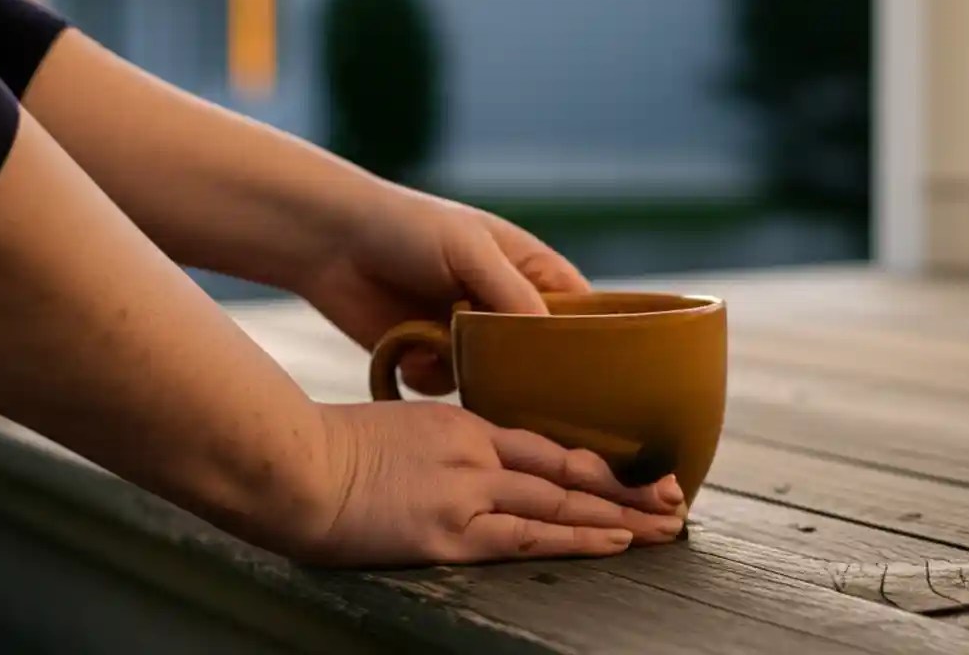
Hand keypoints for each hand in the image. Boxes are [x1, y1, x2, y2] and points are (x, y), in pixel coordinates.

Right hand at [297, 401, 685, 566]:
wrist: (292, 466)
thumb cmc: (330, 451)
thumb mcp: (398, 432)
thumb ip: (439, 447)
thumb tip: (458, 465)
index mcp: (463, 425)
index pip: (547, 445)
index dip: (595, 462)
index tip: (633, 473)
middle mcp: (476, 452)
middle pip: (569, 470)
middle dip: (627, 488)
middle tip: (676, 498)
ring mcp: (466, 490)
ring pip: (562, 502)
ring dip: (619, 516)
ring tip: (664, 528)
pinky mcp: (450, 531)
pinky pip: (528, 535)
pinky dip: (577, 537)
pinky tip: (613, 541)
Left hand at [301, 185, 589, 393]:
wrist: (331, 242)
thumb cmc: (408, 228)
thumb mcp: (470, 248)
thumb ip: (513, 292)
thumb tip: (550, 338)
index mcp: (529, 271)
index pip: (581, 313)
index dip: (590, 342)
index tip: (594, 375)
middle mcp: (504, 307)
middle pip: (540, 358)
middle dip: (528, 373)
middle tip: (517, 383)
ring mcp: (468, 336)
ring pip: (494, 380)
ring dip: (472, 374)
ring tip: (445, 348)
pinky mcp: (429, 358)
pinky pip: (447, 387)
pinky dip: (428, 374)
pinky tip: (408, 347)